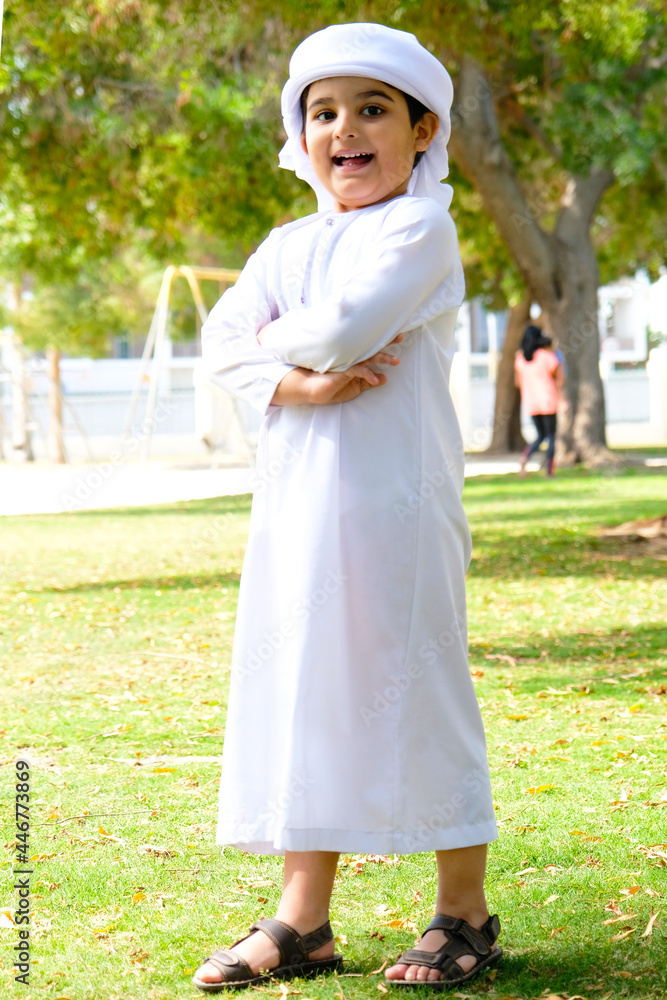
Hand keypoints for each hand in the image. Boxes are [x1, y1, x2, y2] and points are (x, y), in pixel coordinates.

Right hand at [271, 334, 403, 406]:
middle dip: (387, 341)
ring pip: (367, 356)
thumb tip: (385, 379)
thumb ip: (368, 382)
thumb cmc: (331, 387)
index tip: (400, 338)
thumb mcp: (354, 388)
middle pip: (372, 347)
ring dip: (382, 358)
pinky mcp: (340, 368)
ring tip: (395, 361)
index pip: (373, 349)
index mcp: (356, 359)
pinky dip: (367, 374)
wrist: (312, 390)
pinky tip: (375, 379)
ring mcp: (346, 361)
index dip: (386, 343)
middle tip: (401, 337)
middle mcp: (352, 357)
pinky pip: (356, 369)